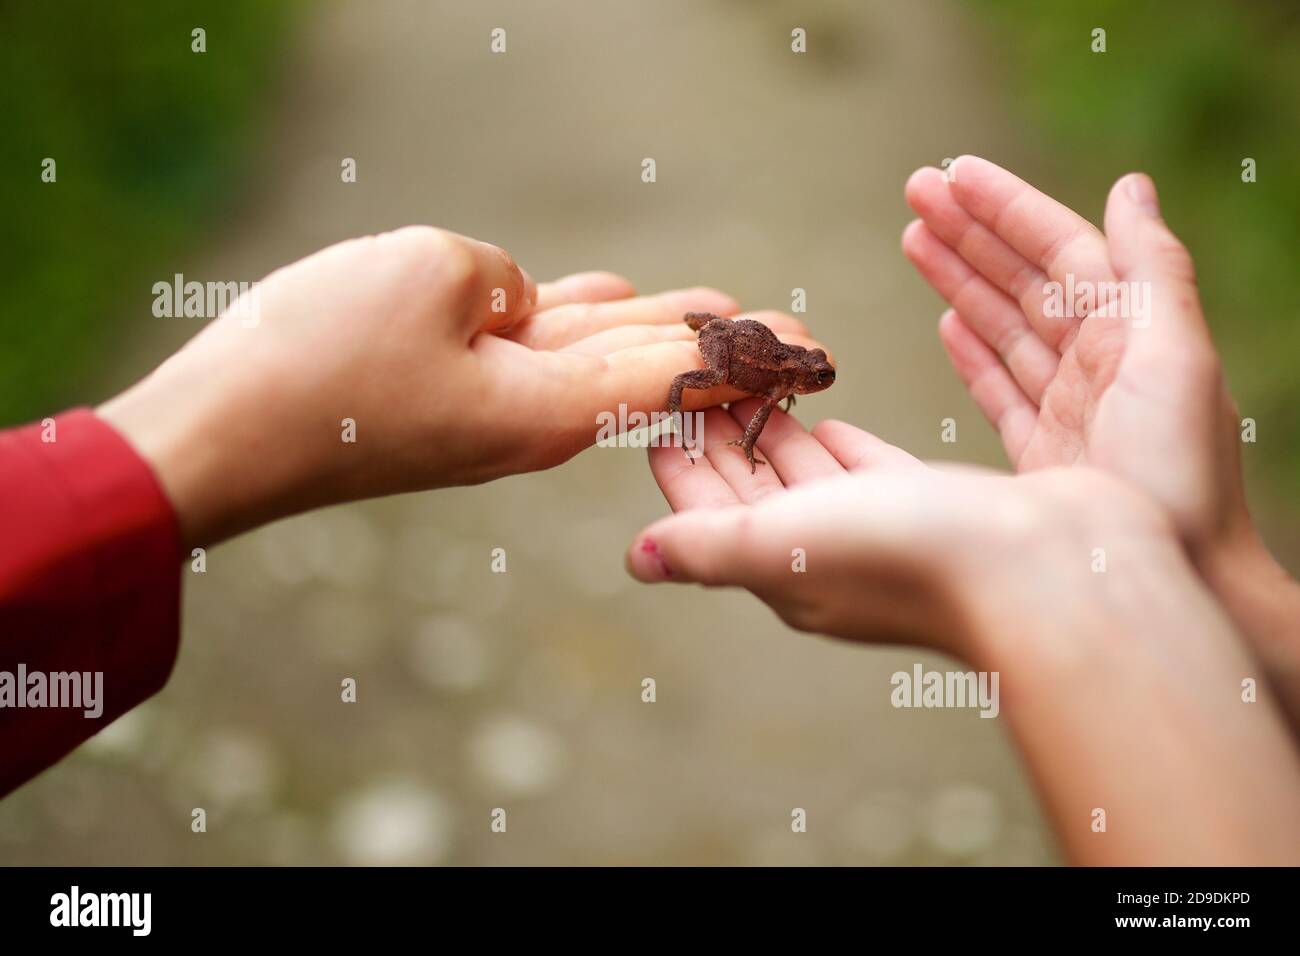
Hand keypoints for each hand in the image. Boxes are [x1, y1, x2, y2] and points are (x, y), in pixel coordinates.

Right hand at [98, 226, 818, 549]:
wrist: (223, 435)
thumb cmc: (323, 357)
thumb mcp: (431, 274)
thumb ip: (500, 279)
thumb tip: (511, 302)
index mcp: (553, 405)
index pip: (676, 373)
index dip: (747, 353)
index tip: (808, 353)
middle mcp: (536, 419)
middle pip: (651, 368)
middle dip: (725, 346)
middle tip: (795, 337)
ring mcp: (489, 411)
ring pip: (593, 351)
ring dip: (661, 327)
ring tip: (721, 312)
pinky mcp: (447, 397)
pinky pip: (531, 348)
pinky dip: (580, 321)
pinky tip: (608, 303)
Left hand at [625, 401, 1175, 659]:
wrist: (1047, 571)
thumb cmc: (911, 554)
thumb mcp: (788, 544)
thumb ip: (709, 545)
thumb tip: (634, 558)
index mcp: (778, 565)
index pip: (704, 504)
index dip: (676, 453)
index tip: (650, 397)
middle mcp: (820, 555)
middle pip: (750, 485)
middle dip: (720, 431)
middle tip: (696, 367)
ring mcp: (876, 535)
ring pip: (805, 474)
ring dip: (773, 429)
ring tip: (747, 374)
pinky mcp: (929, 509)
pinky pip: (865, 472)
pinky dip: (837, 446)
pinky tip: (824, 417)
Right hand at [902, 157, 1299, 727]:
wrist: (1174, 587)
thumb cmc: (1178, 482)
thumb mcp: (1176, 361)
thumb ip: (1153, 270)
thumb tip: (1131, 187)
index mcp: (1131, 334)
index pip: (1060, 251)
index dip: (1006, 209)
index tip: (950, 174)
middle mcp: (1099, 365)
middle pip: (1025, 280)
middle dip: (970, 233)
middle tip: (914, 193)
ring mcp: (1068, 410)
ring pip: (1006, 327)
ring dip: (961, 280)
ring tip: (914, 240)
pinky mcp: (1042, 456)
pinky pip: (1001, 387)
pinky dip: (974, 352)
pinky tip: (946, 323)